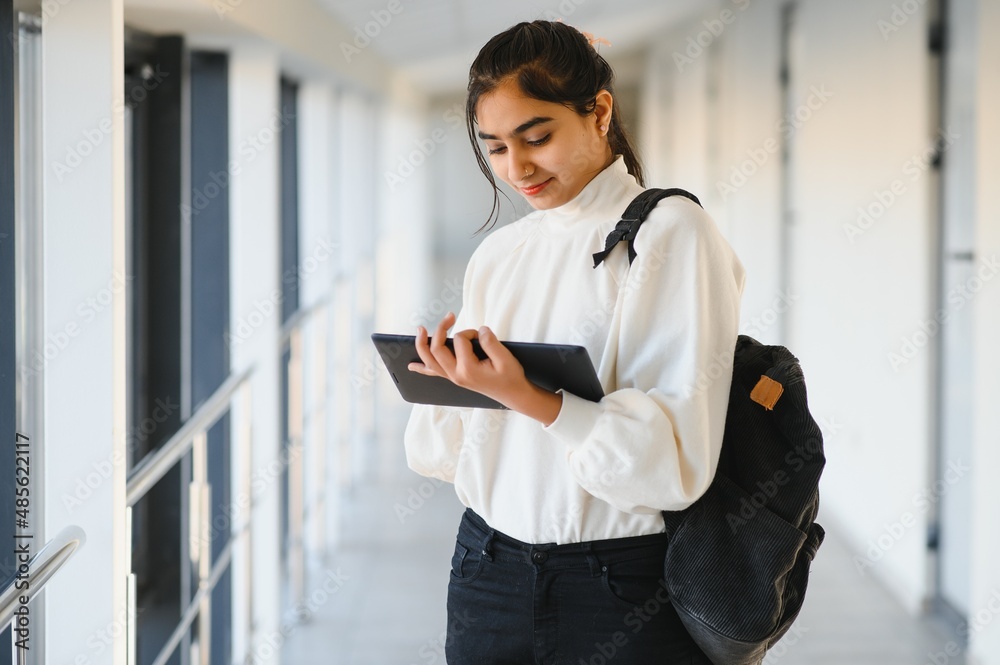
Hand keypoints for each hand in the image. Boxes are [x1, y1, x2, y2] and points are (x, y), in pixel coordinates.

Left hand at [407, 312, 562, 424]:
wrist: (513, 394)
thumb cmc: (510, 376)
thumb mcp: (505, 358)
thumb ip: (490, 342)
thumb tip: (479, 330)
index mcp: (468, 370)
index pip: (459, 340)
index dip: (470, 331)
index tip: (482, 334)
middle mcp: (456, 375)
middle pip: (436, 349)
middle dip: (441, 329)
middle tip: (449, 315)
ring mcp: (453, 377)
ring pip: (429, 360)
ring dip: (422, 344)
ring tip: (420, 330)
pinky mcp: (455, 377)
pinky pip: (432, 372)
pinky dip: (421, 368)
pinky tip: (410, 366)